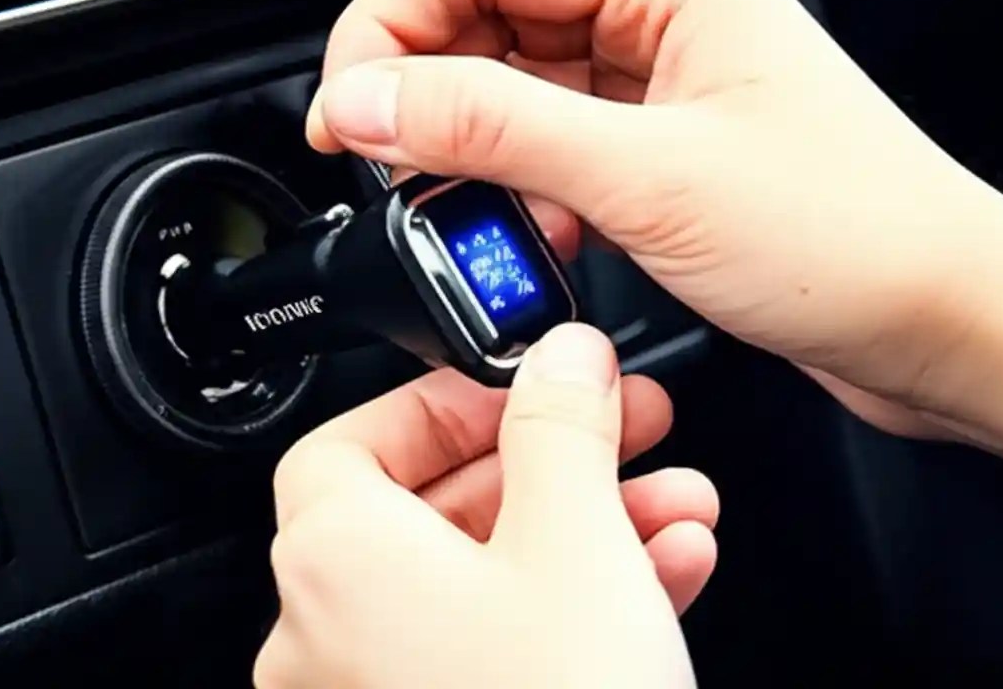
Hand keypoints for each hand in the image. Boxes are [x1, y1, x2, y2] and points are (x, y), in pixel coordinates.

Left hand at [254, 324, 716, 687]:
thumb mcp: (577, 542)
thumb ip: (561, 424)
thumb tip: (558, 359)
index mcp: (338, 561)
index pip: (353, 439)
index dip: (442, 401)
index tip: (521, 387)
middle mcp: (333, 633)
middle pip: (434, 505)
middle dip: (548, 460)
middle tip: (620, 430)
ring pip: (480, 575)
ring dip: (580, 528)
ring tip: (669, 504)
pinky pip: (496, 643)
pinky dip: (570, 600)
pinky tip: (661, 574)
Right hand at [305, 0, 1002, 440]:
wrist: (930, 321)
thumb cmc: (848, 233)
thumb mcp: (644, 178)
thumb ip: (492, 130)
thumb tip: (370, 100)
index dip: (390, 27)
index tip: (350, 108)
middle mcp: (655, 7)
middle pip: (480, 14)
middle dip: (424, 93)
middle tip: (389, 168)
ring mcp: (650, 75)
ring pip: (506, 83)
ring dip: (473, 152)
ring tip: (470, 215)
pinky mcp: (649, 141)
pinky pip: (544, 141)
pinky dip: (518, 189)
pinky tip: (532, 233)